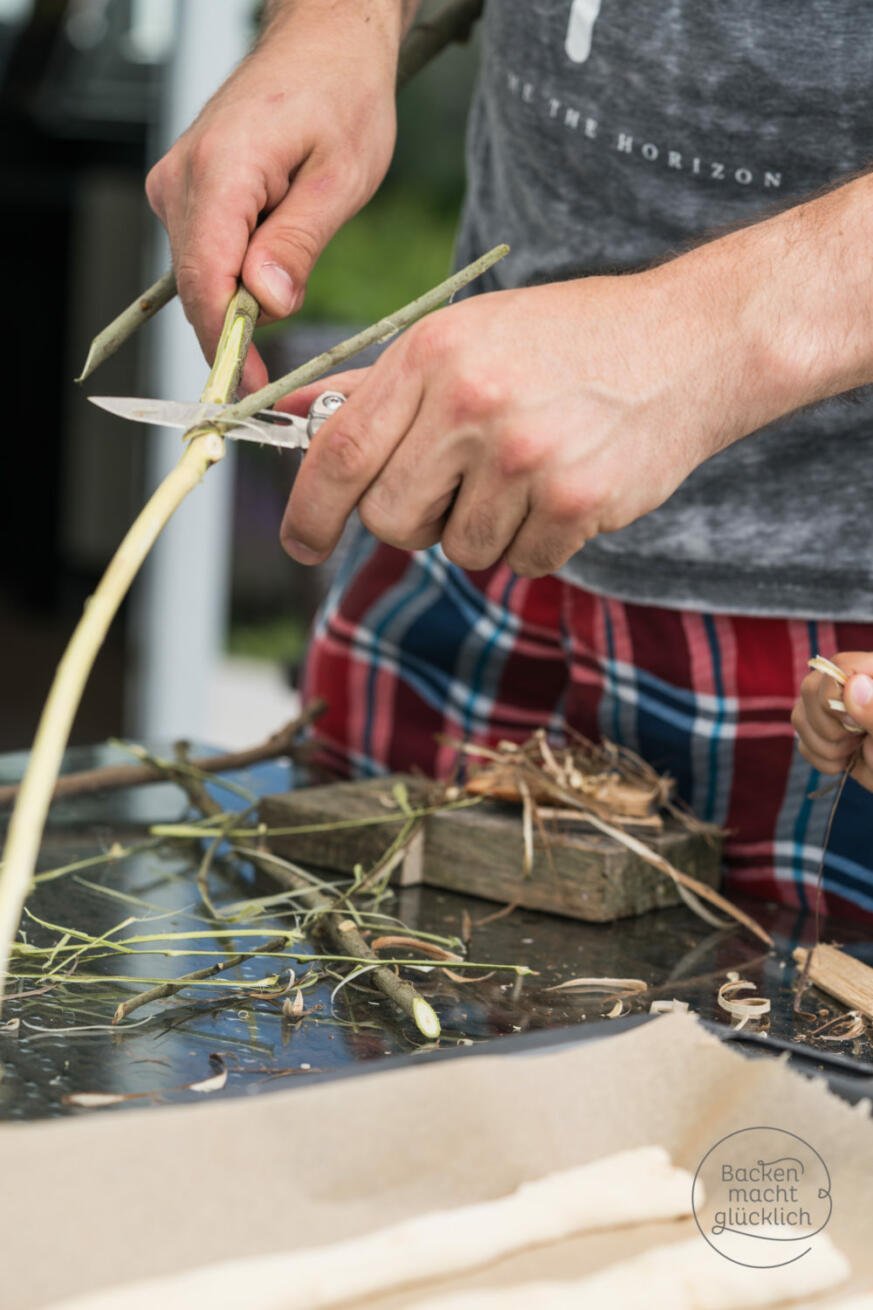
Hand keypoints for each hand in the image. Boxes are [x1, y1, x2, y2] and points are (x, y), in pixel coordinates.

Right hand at [145, 2, 400, 391]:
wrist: (323, 42)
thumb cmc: (341, 93)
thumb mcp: (342, 176)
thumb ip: (299, 243)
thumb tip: (267, 304)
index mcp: (223, 171)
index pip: (206, 281)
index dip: (227, 345)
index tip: (252, 387)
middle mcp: (183, 178)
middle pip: (196, 288)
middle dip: (237, 334)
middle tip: (278, 373)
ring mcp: (177, 184)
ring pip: (200, 276)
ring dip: (243, 302)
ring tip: (293, 277)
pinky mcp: (184, 192)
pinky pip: (204, 256)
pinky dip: (237, 278)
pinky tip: (274, 266)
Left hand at [279, 267, 759, 576]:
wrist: (686, 343)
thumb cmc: (567, 340)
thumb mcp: (467, 336)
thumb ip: (381, 386)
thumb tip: (295, 416)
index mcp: (432, 354)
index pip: (340, 452)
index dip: (309, 511)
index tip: (302, 542)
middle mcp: (471, 403)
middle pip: (391, 519)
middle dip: (412, 523)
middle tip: (452, 492)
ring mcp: (526, 454)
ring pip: (460, 550)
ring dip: (485, 530)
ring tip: (526, 473)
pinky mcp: (576, 500)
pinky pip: (523, 562)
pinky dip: (538, 542)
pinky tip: (564, 490)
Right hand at [793, 653, 872, 788]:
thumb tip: (853, 684)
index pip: (839, 665)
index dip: (835, 695)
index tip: (854, 723)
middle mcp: (849, 686)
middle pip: (810, 688)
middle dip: (829, 726)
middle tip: (857, 738)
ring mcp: (832, 709)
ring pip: (800, 717)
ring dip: (826, 747)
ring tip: (854, 750)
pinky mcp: (822, 733)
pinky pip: (802, 742)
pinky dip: (822, 759)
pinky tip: (846, 760)